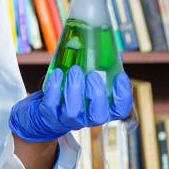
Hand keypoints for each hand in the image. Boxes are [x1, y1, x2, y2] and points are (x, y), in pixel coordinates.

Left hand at [9, 65, 131, 141]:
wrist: (45, 109)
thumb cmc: (73, 90)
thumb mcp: (88, 81)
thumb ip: (101, 68)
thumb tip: (110, 49)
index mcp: (102, 109)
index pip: (120, 109)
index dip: (123, 95)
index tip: (120, 76)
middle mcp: (88, 118)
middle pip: (98, 115)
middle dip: (96, 94)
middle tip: (93, 74)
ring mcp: (68, 119)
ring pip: (73, 111)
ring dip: (75, 89)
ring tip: (75, 70)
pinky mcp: (50, 115)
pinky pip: (52, 106)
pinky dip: (55, 88)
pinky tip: (58, 73)